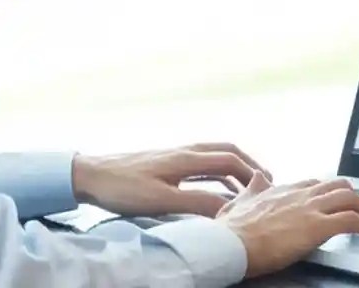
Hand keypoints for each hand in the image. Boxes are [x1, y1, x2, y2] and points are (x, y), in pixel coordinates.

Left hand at [72, 143, 270, 216]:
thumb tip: (229, 208)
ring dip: (234, 166)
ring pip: (215, 154)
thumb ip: (196, 204)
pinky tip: (217, 186)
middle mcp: (184, 151)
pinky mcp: (165, 162)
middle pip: (227, 150)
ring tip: (248, 184)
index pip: (229, 159)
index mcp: (186, 158)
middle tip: (267, 180)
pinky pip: (202, 162)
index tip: (267, 187)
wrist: (90, 174)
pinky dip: (218, 171)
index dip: (251, 172)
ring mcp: (175, 155)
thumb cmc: (123, 188)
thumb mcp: (161, 201)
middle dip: (249, 164)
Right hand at [217, 172, 358, 278]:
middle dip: (354, 198)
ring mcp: (311, 208)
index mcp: (283, 190)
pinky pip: (355, 221)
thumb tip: (257, 176)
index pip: (315, 183)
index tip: (336, 202)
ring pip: (352, 198)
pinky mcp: (319, 227)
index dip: (329, 192)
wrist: (230, 244)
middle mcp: (300, 194)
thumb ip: (251, 189)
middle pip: (339, 185)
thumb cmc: (230, 231)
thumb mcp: (237, 203)